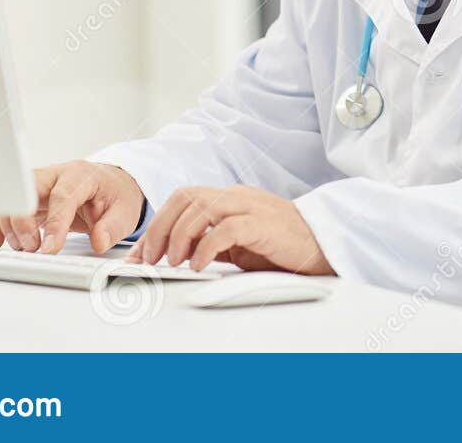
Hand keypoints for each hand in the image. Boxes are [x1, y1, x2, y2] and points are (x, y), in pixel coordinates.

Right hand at [0, 161, 144, 254]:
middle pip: (28, 192)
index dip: (54, 223)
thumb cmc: (115, 195)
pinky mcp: (29, 197)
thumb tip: (99, 241)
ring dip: (10, 227)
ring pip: (11, 199)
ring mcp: (40, 185)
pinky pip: (5, 206)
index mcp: (81, 176)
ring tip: (24, 248)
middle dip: (23, 222)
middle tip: (32, 248)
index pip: (63, 196)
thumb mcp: (125, 212)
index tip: (50, 248)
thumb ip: (112, 227)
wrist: (111, 185)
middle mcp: (56, 176)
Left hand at [129, 185, 331, 274]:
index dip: (156, 225)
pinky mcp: (264, 224)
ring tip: (174, 261)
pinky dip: (206, 247)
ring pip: (202, 207)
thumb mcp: (237, 246)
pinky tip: (199, 264)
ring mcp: (251, 206)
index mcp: (229, 198)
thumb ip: (209, 244)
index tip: (139, 255)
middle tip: (150, 258)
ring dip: (179, 236)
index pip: (182, 199)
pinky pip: (227, 228)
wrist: (322, 244)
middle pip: (186, 198)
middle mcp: (237, 197)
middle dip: (160, 228)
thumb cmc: (280, 247)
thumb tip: (172, 256)